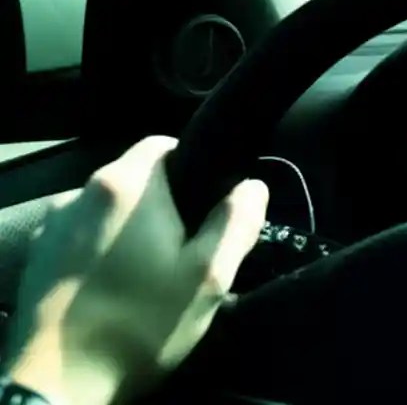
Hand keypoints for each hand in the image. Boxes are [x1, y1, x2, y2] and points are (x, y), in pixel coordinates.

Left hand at [5, 136, 268, 404]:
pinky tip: (114, 290)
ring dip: (130, 231)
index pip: (165, 144)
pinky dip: (101, 253)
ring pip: (107, 212)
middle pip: (136, 180)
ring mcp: (51, 226)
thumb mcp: (208, 277)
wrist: (58, 386)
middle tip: (189, 252)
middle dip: (165, 206)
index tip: (210, 209)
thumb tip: (252, 187)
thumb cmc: (141, 324)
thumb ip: (236, 223)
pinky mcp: (35, 259)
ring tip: (149, 276)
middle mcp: (80, 193)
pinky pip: (81, 239)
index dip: (196, 169)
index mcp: (126, 186)